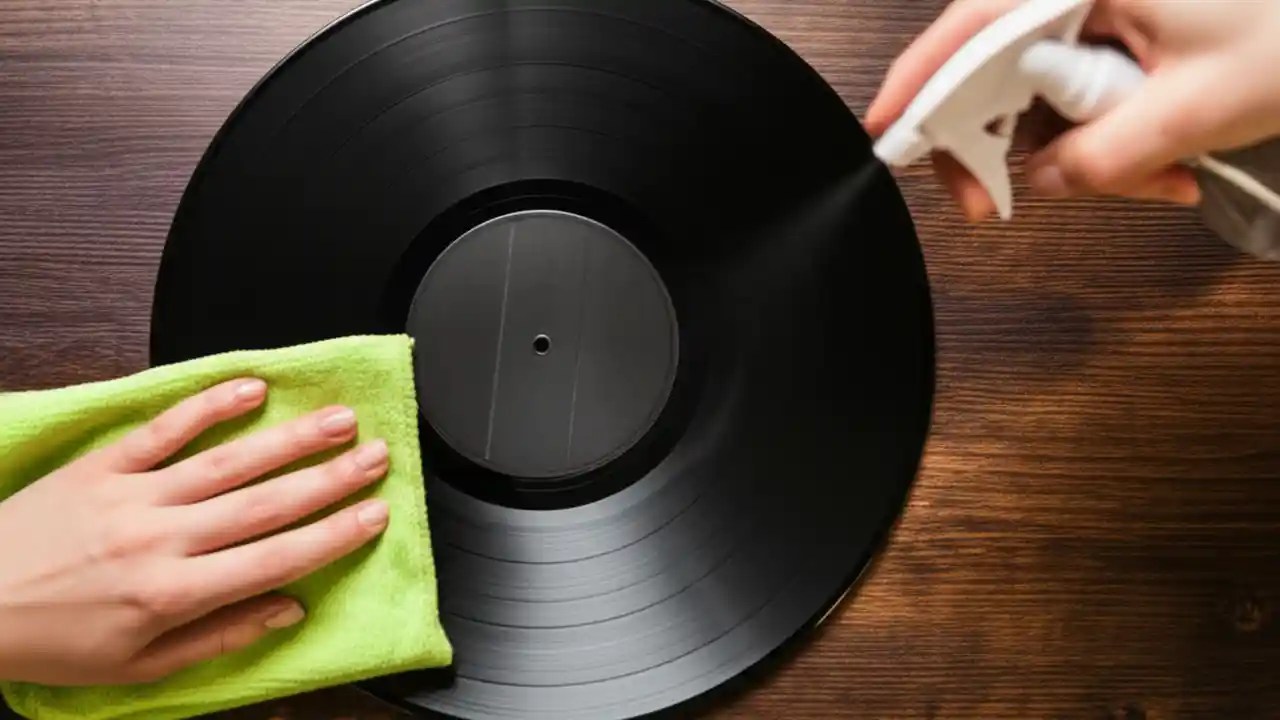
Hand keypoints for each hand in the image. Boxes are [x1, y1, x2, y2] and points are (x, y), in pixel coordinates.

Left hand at [0, 379, 390, 685]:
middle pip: (264, 503)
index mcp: (172, 595)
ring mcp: (131, 495)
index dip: (333, 535)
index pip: (275, 559)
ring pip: (228, 461)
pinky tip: (252, 388)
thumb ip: (219, 638)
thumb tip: (287, 609)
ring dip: (291, 438)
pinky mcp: (101, 465)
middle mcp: (160, 539)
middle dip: (330, 477)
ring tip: (339, 418)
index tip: (376, 513)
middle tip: (378, 454)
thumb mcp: (138, 667)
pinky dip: (209, 405)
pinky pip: (164, 430)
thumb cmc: (52, 642)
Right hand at [865, 0, 1279, 219]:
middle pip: (996, 65)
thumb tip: (1038, 181)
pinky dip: (1112, 137)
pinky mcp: (1124, 29)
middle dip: (1005, 142)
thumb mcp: (1195, 108)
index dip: (923, 82)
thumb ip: (1098, 156)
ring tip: (1156, 181)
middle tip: (991, 204)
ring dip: (1081, 151)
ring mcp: (1104, 7)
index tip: (889, 132)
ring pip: (1045, 89)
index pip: (976, 27)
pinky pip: (1086, 91)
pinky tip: (1165, 165)